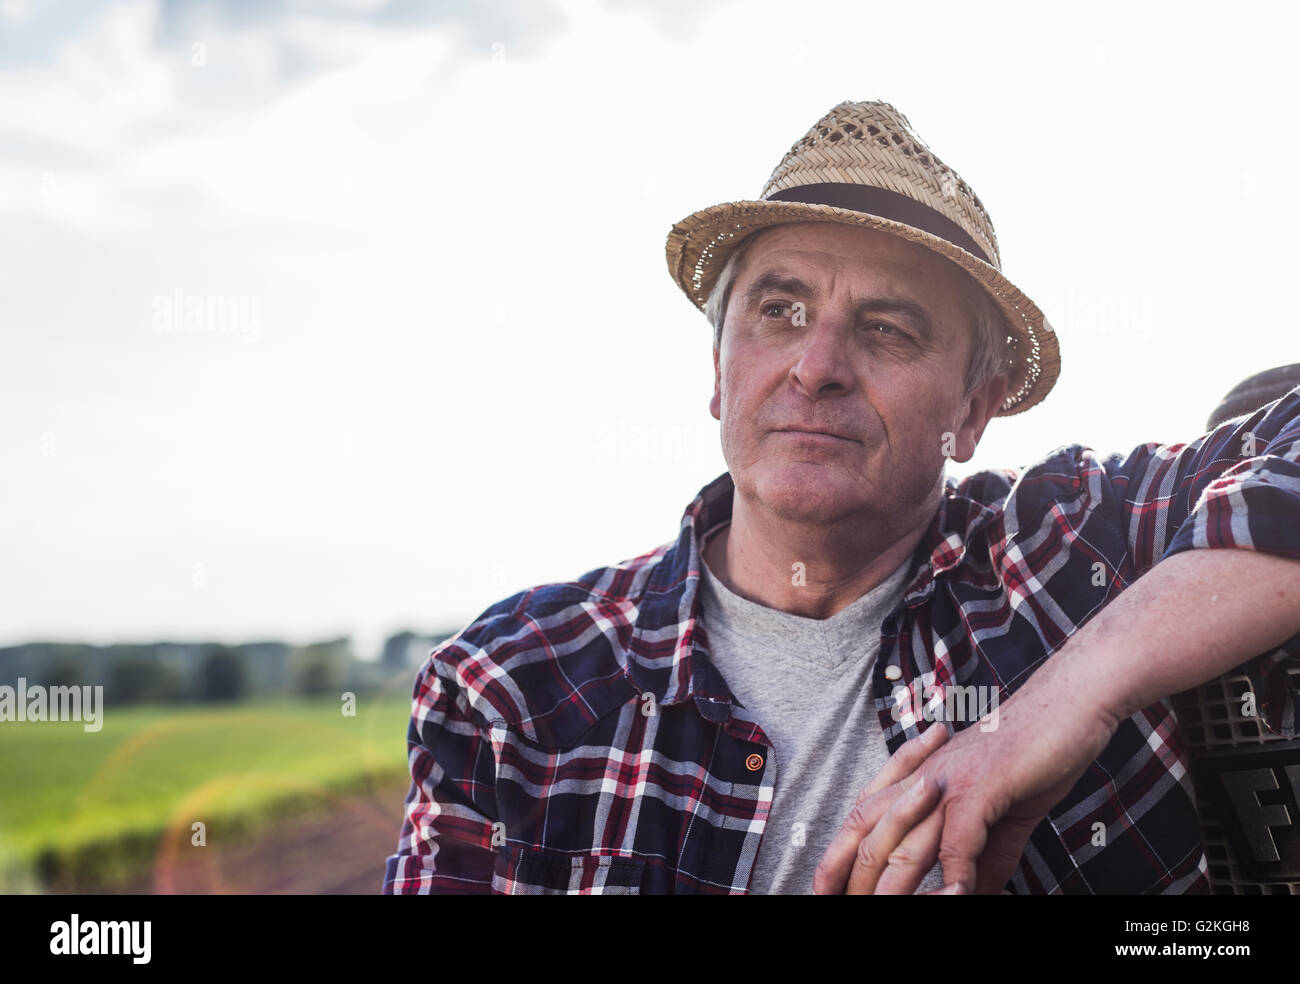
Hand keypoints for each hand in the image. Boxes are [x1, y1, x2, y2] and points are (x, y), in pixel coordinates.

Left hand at [814, 656, 1120, 893]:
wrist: (1068, 703)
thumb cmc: (1032, 752)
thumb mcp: (1001, 814)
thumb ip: (982, 857)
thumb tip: (970, 892)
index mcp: (917, 780)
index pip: (861, 823)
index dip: (837, 859)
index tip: (825, 890)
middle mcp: (922, 779)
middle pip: (870, 837)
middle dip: (853, 881)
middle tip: (840, 909)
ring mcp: (949, 781)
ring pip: (905, 843)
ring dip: (893, 888)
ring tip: (882, 912)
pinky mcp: (982, 786)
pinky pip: (959, 839)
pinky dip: (956, 875)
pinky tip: (957, 896)